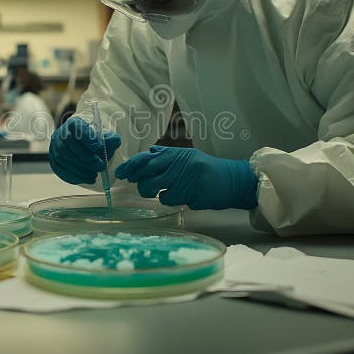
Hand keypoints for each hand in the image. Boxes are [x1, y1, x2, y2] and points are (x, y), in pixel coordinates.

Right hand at [49, 117, 120, 184]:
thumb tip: (114, 142)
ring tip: (95, 174)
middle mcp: (61, 134)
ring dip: (81, 169)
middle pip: (69, 145)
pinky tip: (87, 178)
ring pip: (63, 159)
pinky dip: (75, 176)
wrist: (85, 149)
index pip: (76, 127)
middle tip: (100, 166)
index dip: (87, 138)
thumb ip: (111, 139)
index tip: (99, 147)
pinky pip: (61, 170)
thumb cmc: (96, 142)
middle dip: (86, 157)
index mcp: (74, 124)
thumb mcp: (106, 137)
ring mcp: (54, 148)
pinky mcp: (54, 161)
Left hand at [115, 146, 257, 209]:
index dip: (131, 165)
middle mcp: (179, 162)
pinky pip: (168, 199)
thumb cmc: (207, 171)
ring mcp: (184, 177)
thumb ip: (167, 156)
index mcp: (176, 153)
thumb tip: (147, 154)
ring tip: (163, 192)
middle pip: (146, 172)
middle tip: (145, 187)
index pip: (147, 157)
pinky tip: (182, 196)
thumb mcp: (187, 157)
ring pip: (153, 188)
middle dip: (140, 182)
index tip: (121, 174)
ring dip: (153, 193)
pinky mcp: (190, 192)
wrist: (233, 180)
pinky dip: (171, 200)